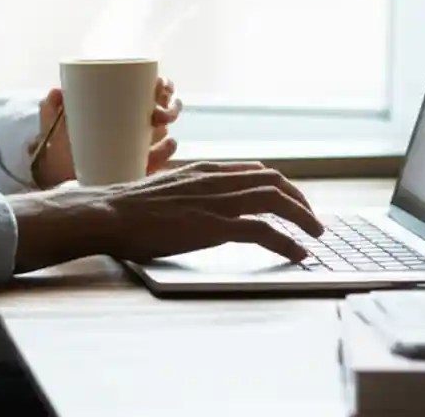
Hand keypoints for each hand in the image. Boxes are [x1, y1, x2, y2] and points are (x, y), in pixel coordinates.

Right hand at [10, 161, 323, 272]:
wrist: (108, 213)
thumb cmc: (128, 209)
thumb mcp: (164, 189)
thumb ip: (187, 191)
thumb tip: (196, 200)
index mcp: (204, 172)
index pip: (255, 171)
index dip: (281, 186)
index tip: (293, 200)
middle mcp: (216, 181)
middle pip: (274, 182)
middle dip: (300, 200)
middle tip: (313, 220)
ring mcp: (216, 202)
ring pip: (275, 200)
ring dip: (302, 218)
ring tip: (316, 235)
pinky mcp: (214, 225)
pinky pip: (262, 231)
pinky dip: (286, 242)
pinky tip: (297, 254)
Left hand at [31, 78, 183, 188]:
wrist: (57, 169)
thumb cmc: (60, 138)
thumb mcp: (53, 119)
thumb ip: (51, 105)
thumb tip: (57, 91)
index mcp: (124, 106)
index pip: (154, 91)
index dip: (164, 85)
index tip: (160, 85)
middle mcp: (138, 124)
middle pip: (167, 110)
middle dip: (170, 106)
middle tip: (157, 111)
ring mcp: (140, 147)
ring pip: (166, 133)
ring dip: (169, 127)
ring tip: (159, 125)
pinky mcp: (138, 167)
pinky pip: (161, 161)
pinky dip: (166, 152)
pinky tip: (167, 144)